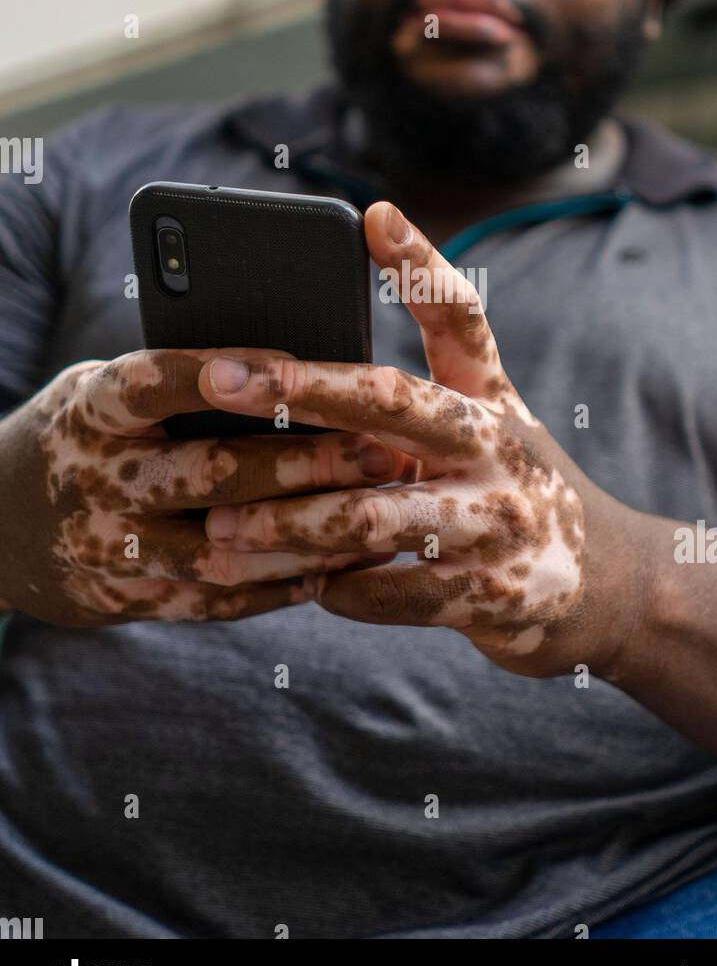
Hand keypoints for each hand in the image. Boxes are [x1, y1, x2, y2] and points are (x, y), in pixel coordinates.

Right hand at [0, 349, 412, 626]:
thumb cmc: (84, 434)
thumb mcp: (104, 392)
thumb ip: (175, 385)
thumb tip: (292, 368)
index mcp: (93, 410)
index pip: (157, 383)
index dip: (227, 374)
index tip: (301, 364)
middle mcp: (97, 479)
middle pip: (212, 473)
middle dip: (307, 464)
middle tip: (383, 450)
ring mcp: (111, 548)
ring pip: (226, 549)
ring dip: (311, 536)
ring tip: (384, 515)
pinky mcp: (130, 600)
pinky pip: (219, 598)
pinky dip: (284, 584)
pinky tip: (342, 564)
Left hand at [197, 203, 648, 677]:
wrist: (612, 587)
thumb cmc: (511, 490)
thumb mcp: (489, 427)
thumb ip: (414, 402)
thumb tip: (302, 367)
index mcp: (491, 398)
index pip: (459, 315)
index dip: (421, 263)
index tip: (372, 214)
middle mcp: (501, 446)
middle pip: (394, 402)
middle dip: (301, 388)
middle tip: (219, 379)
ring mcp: (500, 520)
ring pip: (374, 514)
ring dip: (288, 522)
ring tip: (222, 526)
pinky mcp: (493, 594)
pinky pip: (392, 594)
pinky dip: (338, 590)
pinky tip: (300, 586)